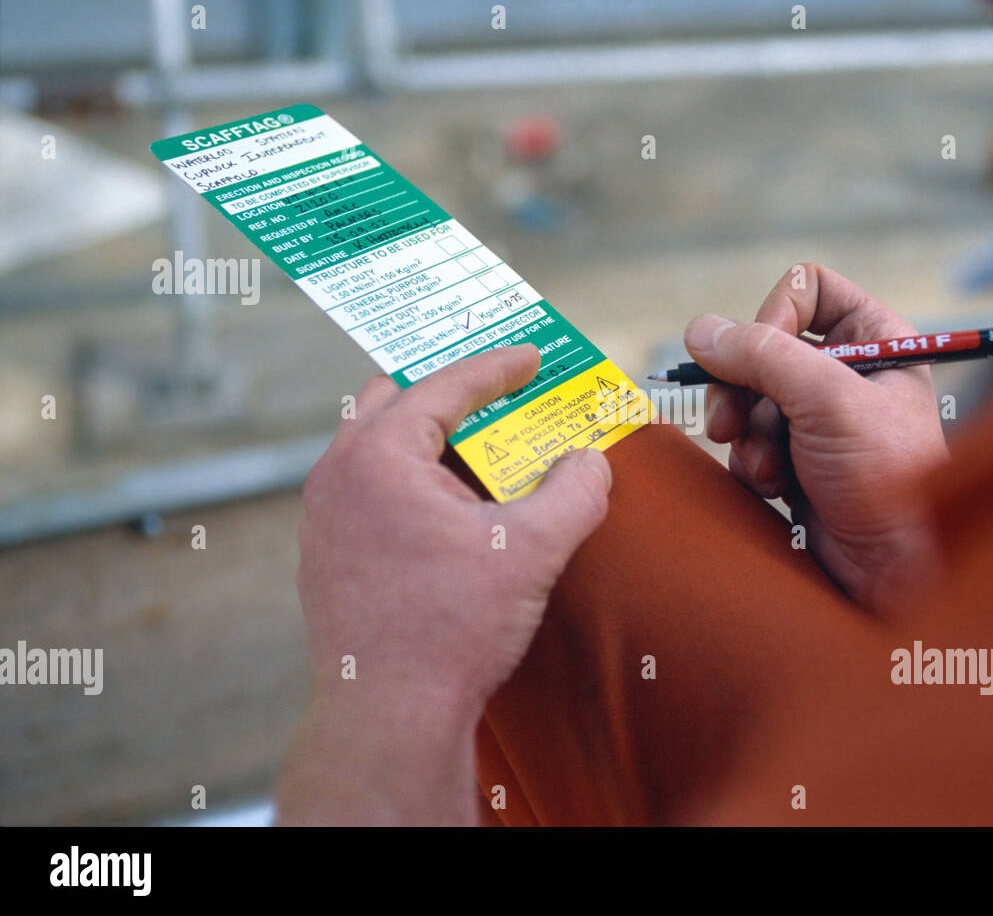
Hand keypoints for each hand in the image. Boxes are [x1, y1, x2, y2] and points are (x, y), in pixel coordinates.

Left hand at [280, 344, 610, 823]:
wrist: (390, 715)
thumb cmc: (451, 630)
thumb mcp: (532, 551)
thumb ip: (574, 492)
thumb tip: (590, 462)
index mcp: (379, 456)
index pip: (444, 386)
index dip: (495, 367)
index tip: (531, 356)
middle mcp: (337, 476)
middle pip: (396, 404)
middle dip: (451, 394)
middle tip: (499, 394)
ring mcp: (323, 518)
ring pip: (378, 450)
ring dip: (429, 440)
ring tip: (480, 452)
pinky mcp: (325, 556)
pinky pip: (368, 492)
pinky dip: (411, 482)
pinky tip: (451, 513)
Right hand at [684, 264, 946, 610]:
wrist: (894, 571)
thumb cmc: (885, 478)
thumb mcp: (827, 401)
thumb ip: (762, 356)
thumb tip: (699, 332)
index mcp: (875, 338)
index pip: (806, 290)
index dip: (774, 316)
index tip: (766, 358)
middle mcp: (847, 371)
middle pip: (762, 345)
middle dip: (743, 388)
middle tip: (729, 422)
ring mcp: (819, 418)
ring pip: (746, 396)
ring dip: (746, 434)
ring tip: (769, 469)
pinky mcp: (797, 458)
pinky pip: (747, 440)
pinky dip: (751, 464)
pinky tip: (775, 489)